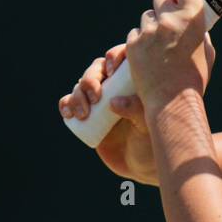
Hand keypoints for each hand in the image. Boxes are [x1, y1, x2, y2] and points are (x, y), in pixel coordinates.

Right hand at [59, 45, 156, 181]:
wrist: (143, 166)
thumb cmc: (155, 141)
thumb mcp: (151, 124)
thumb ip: (137, 111)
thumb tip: (114, 102)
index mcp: (136, 80)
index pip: (123, 57)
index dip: (114, 56)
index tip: (113, 70)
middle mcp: (116, 86)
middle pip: (97, 68)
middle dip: (91, 78)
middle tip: (96, 97)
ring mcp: (100, 100)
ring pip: (82, 85)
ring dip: (77, 94)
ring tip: (84, 113)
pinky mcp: (88, 115)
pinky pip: (70, 103)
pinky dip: (66, 104)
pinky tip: (68, 113)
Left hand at [124, 0, 215, 110]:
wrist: (173, 102)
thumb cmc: (195, 79)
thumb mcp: (207, 52)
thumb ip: (201, 33)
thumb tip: (196, 25)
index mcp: (193, 17)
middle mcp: (170, 19)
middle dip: (164, 9)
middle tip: (169, 25)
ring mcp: (149, 31)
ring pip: (146, 17)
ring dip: (151, 27)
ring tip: (159, 48)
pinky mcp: (133, 44)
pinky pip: (134, 34)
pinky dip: (139, 42)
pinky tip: (148, 56)